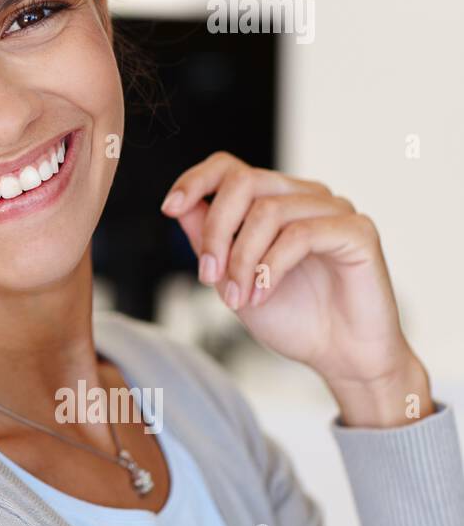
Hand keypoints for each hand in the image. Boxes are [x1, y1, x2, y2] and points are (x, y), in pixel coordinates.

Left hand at [161, 151, 430, 426]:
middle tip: (207, 275)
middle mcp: (305, 196)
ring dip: (241, 259)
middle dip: (215, 229)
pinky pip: (300, 235)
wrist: (341, 357)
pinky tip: (262, 295)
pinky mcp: (358, 231)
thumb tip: (179, 206)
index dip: (195, 180)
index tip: (168, 209)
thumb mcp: (232, 278)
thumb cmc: (293, 317)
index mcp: (275, 200)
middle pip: (244, 181)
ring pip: (269, 211)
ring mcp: (335, 210)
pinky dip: (270, 267)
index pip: (230, 167)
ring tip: (237, 298)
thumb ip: (208, 240)